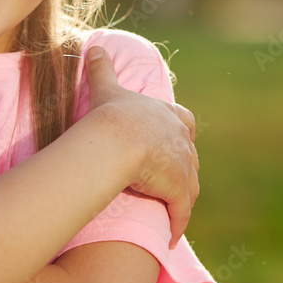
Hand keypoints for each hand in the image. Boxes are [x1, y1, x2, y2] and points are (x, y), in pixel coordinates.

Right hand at [84, 46, 198, 248]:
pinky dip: (177, 223)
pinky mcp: (179, 190)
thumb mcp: (106, 88)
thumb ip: (102, 69)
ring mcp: (183, 167)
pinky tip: (170, 235)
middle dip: (183, 168)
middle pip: (189, 157)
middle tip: (171, 181)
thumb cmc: (112, 114)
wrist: (117, 139)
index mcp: (168, 115)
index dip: (179, 132)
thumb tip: (93, 46)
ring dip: (181, 198)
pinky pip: (181, 212)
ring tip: (171, 211)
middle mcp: (182, 141)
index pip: (183, 122)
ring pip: (189, 186)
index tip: (175, 140)